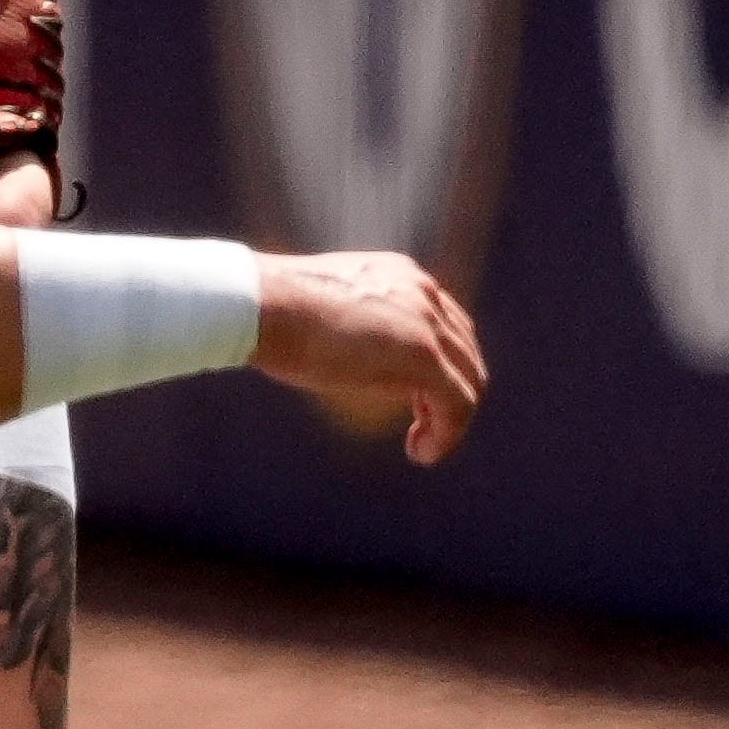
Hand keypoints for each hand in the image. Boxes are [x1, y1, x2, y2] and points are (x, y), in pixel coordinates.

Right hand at [250, 252, 487, 464]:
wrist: (259, 304)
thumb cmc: (270, 311)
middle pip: (464, 349)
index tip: (414, 397)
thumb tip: (337, 353)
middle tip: (423, 424)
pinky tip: (421, 452)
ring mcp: (426, 322)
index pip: (443, 321)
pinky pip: (459, 403)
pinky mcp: (423, 356)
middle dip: (450, 392)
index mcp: (400, 275)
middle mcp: (422, 292)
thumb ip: (348, 325)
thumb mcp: (323, 311)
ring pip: (469, 378)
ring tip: (422, 445)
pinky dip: (447, 433)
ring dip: (451, 417)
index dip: (438, 364)